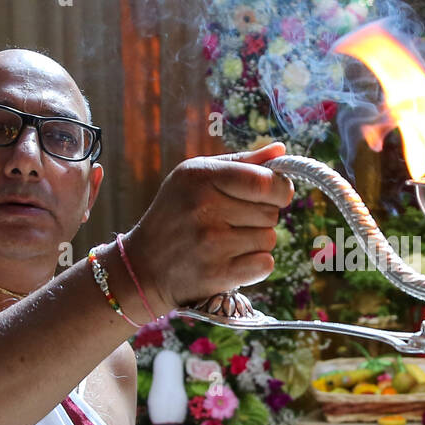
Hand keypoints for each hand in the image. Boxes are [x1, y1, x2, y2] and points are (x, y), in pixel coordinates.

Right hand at [124, 142, 294, 314]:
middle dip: (262, 216)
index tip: (276, 194)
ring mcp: (210, 243)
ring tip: (229, 241)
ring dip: (257, 241)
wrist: (143, 266)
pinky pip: (265, 264)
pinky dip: (255, 265)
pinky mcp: (217, 274)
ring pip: (269, 239)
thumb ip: (241, 162)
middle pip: (271, 212)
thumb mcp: (197, 177)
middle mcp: (204, 207)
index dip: (280, 189)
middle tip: (234, 221)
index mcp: (201, 176)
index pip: (264, 181)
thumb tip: (281, 150)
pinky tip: (232, 260)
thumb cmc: (176, 214)